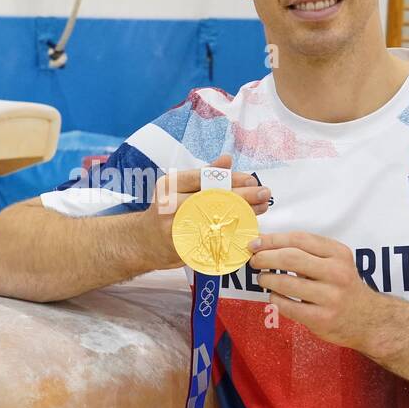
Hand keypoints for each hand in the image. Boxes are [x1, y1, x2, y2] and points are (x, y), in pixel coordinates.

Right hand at [144, 154, 270, 269]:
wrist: (144, 242)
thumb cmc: (166, 211)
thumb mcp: (179, 188)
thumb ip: (204, 175)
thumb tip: (227, 159)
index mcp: (169, 186)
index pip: (204, 178)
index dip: (231, 178)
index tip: (252, 179)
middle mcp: (169, 205)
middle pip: (212, 198)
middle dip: (243, 195)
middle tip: (265, 193)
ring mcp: (174, 228)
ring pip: (215, 219)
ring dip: (243, 214)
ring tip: (261, 208)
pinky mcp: (182, 248)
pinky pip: (212, 240)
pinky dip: (232, 234)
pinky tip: (248, 229)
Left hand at [249, 231, 387, 350]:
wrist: (368, 319)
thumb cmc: (343, 286)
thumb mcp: (335, 262)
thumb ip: (307, 252)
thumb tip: (266, 243)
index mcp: (338, 253)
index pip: (299, 239)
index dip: (272, 239)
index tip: (255, 243)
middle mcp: (337, 273)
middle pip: (290, 259)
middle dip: (264, 258)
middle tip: (254, 261)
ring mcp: (330, 297)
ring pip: (285, 283)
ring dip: (266, 279)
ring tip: (262, 278)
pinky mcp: (321, 318)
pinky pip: (287, 306)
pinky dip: (274, 299)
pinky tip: (274, 296)